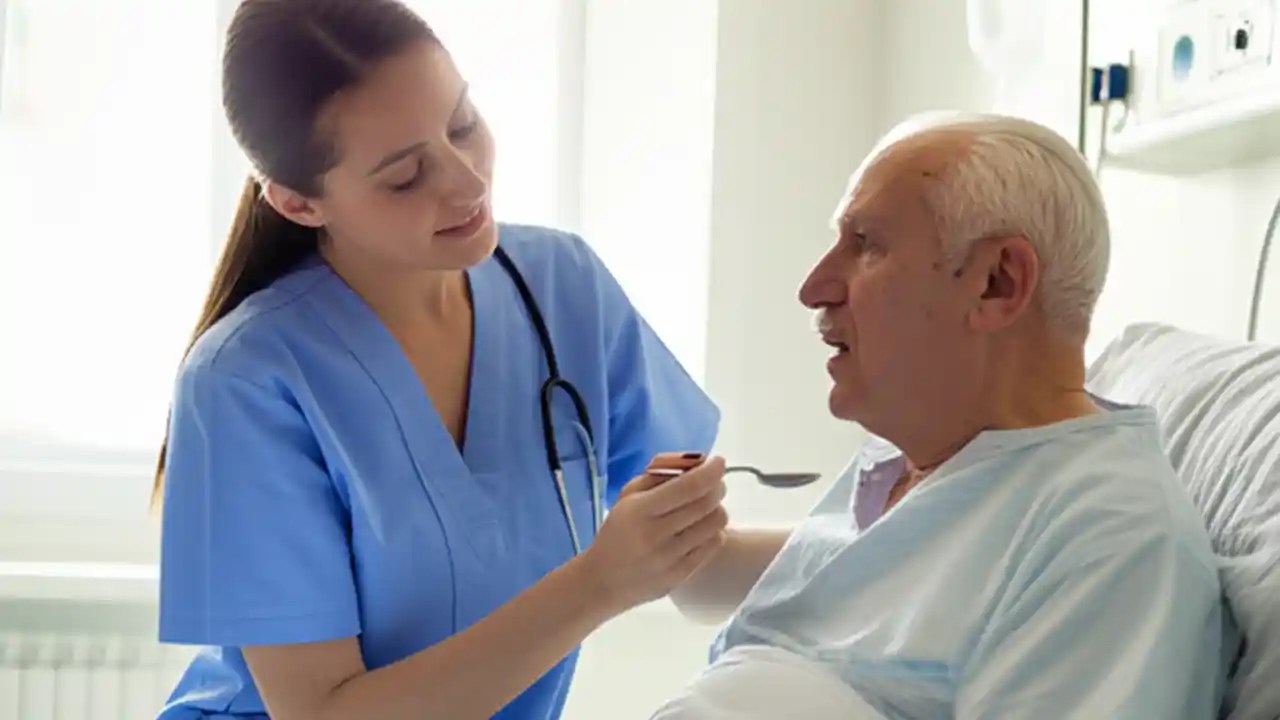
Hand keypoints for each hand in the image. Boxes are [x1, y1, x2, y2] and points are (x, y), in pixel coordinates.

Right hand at [576, 456, 728, 615]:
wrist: (603, 580)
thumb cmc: (617, 531)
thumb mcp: (627, 495)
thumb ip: (659, 474)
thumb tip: (696, 463)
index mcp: (640, 510)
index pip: (688, 486)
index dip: (710, 471)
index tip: (719, 461)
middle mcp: (657, 534)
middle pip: (706, 503)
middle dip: (717, 487)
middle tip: (715, 483)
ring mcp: (670, 558)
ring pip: (715, 524)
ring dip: (716, 509)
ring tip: (706, 508)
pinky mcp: (680, 575)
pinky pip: (713, 545)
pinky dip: (714, 531)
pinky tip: (702, 529)